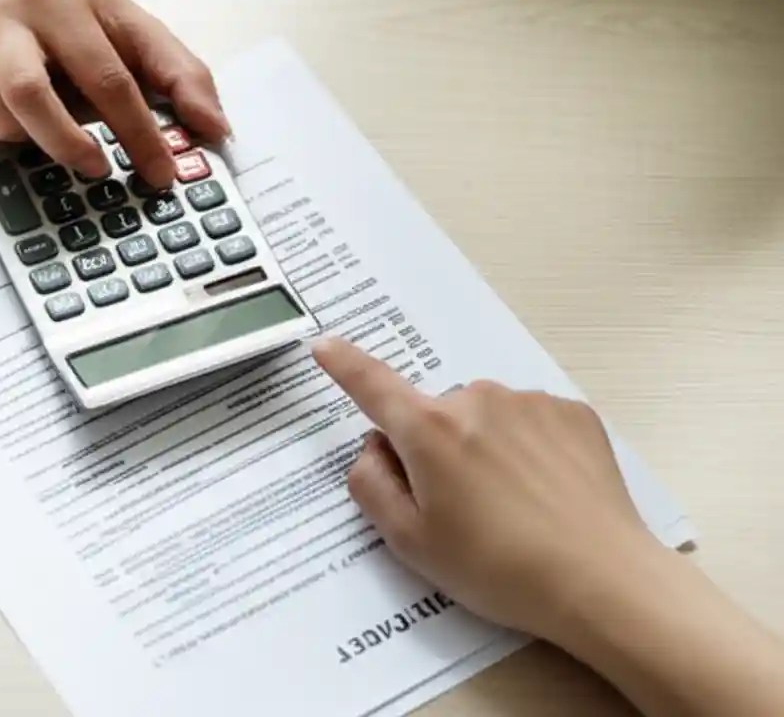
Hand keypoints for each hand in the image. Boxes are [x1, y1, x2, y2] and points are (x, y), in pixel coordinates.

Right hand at [0, 0, 230, 187]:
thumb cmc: (70, 17)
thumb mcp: (131, 31)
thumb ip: (180, 75)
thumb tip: (216, 128)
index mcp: (77, 7)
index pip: (111, 77)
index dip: (140, 133)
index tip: (161, 173)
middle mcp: (19, 20)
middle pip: (35, 94)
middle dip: (72, 144)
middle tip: (102, 170)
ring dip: (36, 141)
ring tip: (62, 143)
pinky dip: (1, 135)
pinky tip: (18, 124)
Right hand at [311, 336, 656, 637]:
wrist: (602, 581)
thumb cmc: (499, 570)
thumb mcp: (411, 543)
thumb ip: (372, 486)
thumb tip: (374, 449)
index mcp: (429, 431)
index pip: (372, 386)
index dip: (343, 365)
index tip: (324, 344)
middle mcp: (477, 400)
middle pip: (435, 417)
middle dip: (435, 452)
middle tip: (459, 513)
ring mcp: (530, 403)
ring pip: (484, 419)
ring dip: (484, 451)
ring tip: (511, 511)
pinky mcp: (573, 414)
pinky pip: (529, 423)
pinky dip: (527, 451)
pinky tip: (543, 495)